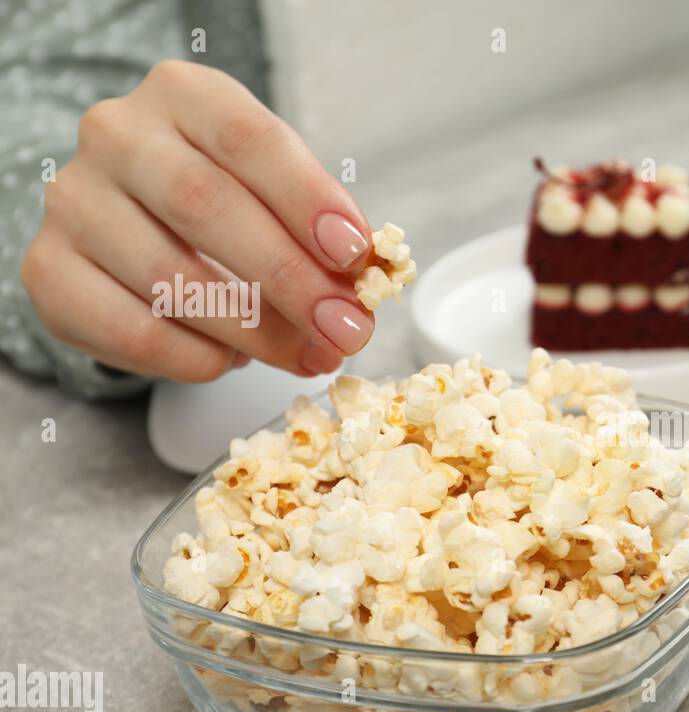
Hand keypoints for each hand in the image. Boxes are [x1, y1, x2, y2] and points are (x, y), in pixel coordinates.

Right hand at [21, 60, 374, 382]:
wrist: (133, 228)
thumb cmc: (227, 205)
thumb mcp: (278, 195)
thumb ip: (319, 230)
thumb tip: (362, 286)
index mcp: (183, 96)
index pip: (249, 140)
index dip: (307, 200)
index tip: (356, 256)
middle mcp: (117, 135)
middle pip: (205, 206)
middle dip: (290, 279)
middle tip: (345, 331)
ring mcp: (74, 200)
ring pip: (169, 277)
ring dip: (255, 332)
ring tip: (308, 356)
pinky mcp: (49, 270)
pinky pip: (131, 329)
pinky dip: (195, 358)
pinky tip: (231, 363)